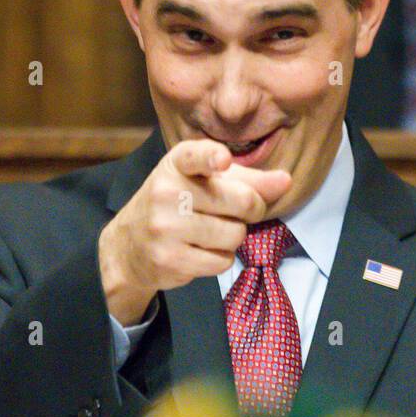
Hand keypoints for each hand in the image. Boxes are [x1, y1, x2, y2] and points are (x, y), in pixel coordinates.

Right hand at [98, 137, 291, 324]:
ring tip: (213, 231)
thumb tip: (286, 181)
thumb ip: (247, 179)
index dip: (212, 158)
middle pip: (241, 201)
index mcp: (177, 163)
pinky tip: (201, 249)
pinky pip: (222, 261)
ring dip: (234, 236)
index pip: (195, 155)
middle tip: (242, 210)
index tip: (223, 160)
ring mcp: (166, 227)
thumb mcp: (203, 180)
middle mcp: (167, 192)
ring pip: (235, 234)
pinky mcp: (170, 259)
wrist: (129, 246)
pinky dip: (221, 258)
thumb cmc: (176, 203)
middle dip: (252, 208)